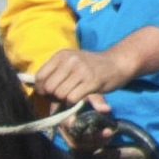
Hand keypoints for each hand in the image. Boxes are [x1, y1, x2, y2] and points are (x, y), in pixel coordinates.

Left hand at [32, 24, 158, 112]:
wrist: (119, 62)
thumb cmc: (93, 67)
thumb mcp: (72, 64)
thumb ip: (56, 76)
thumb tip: (39, 93)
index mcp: (61, 55)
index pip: (39, 77)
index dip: (42, 89)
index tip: (50, 94)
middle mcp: (69, 60)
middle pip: (48, 87)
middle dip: (53, 97)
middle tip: (62, 98)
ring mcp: (80, 70)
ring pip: (59, 94)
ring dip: (63, 101)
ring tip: (72, 97)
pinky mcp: (91, 81)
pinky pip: (71, 99)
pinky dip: (72, 104)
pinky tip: (79, 99)